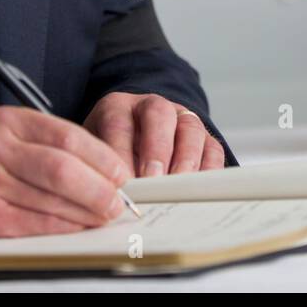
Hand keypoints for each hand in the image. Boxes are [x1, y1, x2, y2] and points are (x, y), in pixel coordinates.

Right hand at [0, 106, 130, 250]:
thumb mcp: (10, 138)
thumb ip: (52, 146)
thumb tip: (107, 169)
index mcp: (6, 123)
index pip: (67, 137)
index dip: (102, 159)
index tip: (121, 174)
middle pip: (63, 170)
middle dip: (99, 190)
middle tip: (116, 202)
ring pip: (53, 201)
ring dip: (87, 213)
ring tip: (102, 216)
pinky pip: (38, 226)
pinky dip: (65, 229)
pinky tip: (77, 228)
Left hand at [83, 92, 225, 177]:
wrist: (132, 144)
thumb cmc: (109, 156)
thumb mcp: (94, 157)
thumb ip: (99, 171)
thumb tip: (106, 200)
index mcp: (117, 107)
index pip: (118, 122)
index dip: (120, 152)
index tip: (121, 182)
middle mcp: (152, 106)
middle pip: (158, 114)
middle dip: (156, 149)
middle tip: (152, 180)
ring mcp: (181, 118)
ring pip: (190, 128)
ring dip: (185, 159)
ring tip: (177, 187)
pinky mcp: (203, 137)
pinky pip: (212, 148)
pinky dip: (208, 169)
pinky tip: (199, 189)